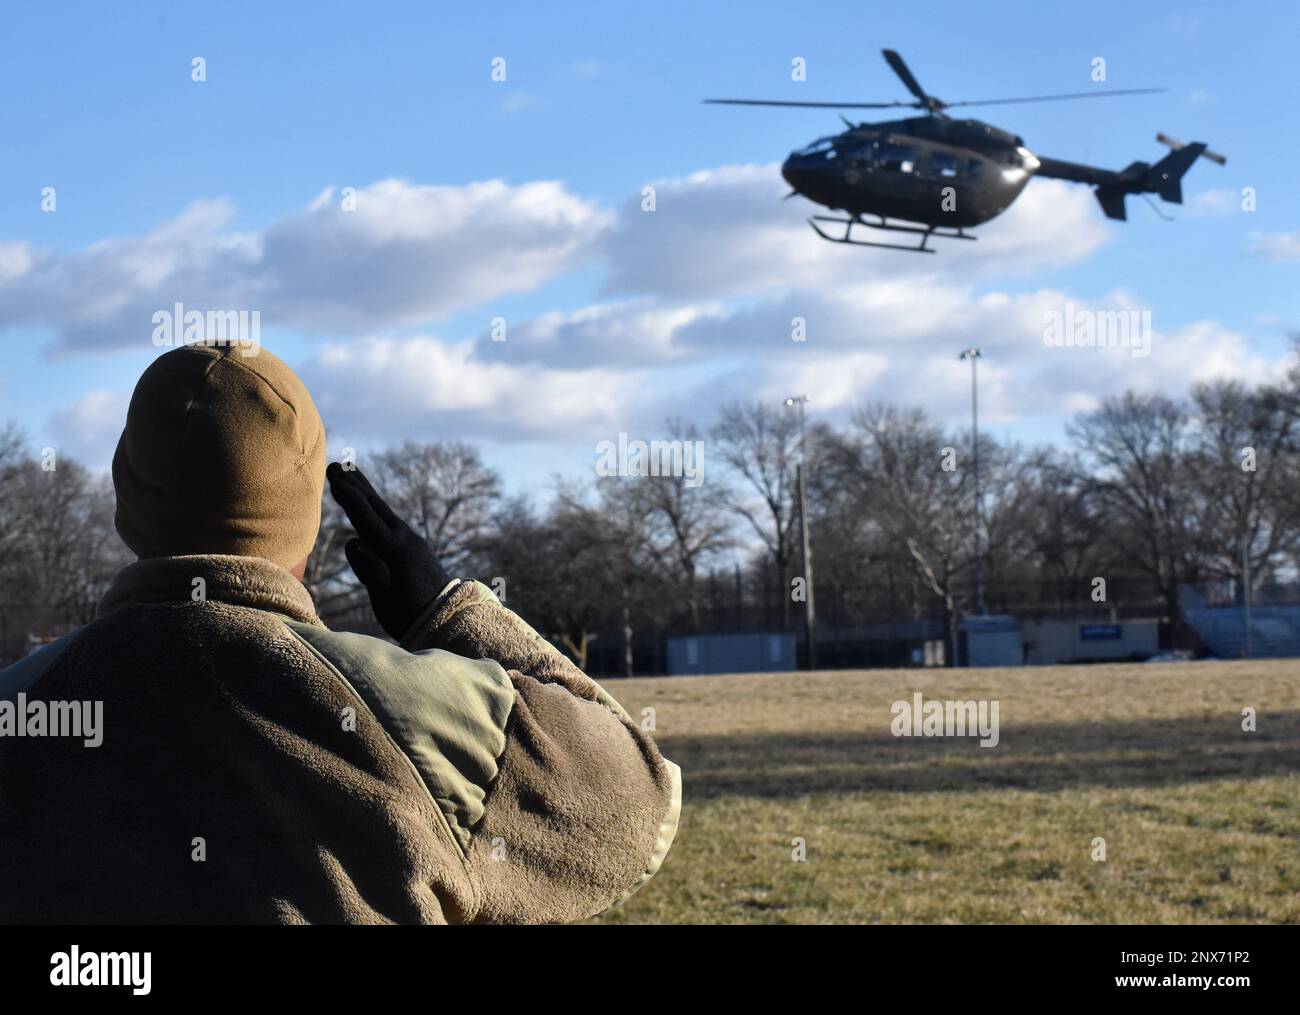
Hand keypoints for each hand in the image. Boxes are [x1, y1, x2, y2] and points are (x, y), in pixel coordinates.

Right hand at [326, 462, 451, 639]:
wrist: (448, 619)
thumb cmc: (411, 614)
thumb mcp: (386, 598)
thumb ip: (369, 570)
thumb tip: (352, 542)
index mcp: (394, 549)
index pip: (366, 518)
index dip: (349, 498)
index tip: (334, 479)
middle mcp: (404, 538)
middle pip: (375, 506)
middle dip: (355, 485)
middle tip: (335, 465)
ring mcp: (411, 540)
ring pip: (383, 510)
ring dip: (365, 492)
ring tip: (351, 475)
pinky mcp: (414, 547)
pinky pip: (389, 520)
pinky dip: (375, 508)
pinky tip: (371, 508)